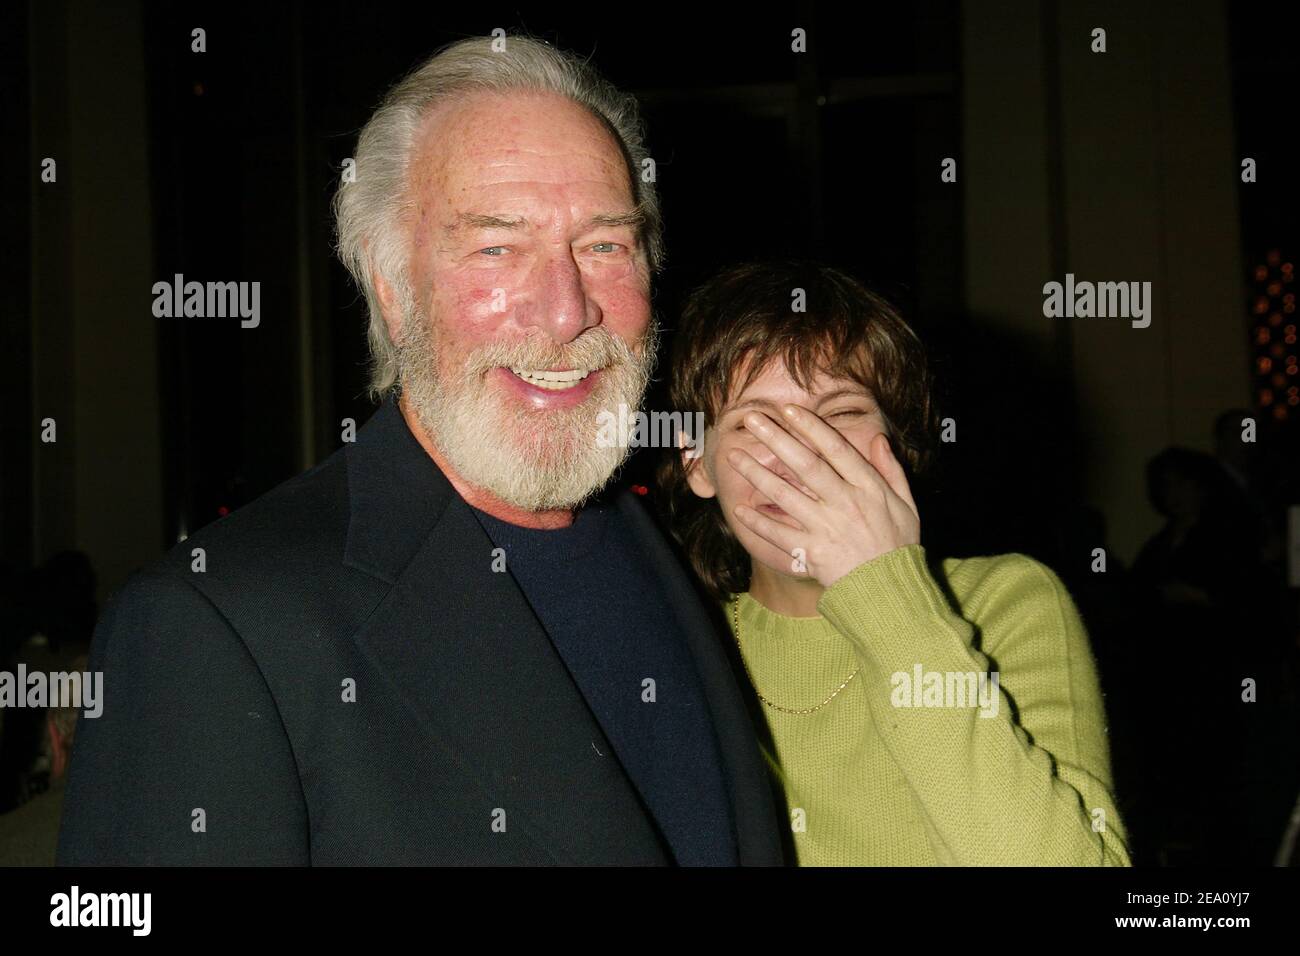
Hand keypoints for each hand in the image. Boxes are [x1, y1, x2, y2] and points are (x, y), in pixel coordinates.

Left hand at [726, 404, 919, 586]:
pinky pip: (779, 534)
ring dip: (757, 475)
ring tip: (734, 457)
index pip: (836, 449)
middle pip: (805, 464)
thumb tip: (878, 439)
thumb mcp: (906, 505)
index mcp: (868, 488)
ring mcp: (826, 528)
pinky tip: (740, 509)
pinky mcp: (812, 552)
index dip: (811, 427)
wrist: (889, 590)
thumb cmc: (897, 545)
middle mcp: (844, 503)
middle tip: (752, 420)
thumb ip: (891, 471)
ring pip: (785, 495)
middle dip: (777, 439)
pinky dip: (758, 523)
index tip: (788, 410)